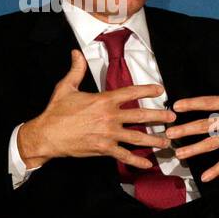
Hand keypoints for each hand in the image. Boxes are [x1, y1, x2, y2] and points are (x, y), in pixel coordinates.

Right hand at [18, 49, 174, 168]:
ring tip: (167, 141)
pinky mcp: (104, 149)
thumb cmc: (56, 111)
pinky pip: (124, 155)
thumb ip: (76, 70)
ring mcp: (108, 134)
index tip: (160, 90)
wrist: (46, 135)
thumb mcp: (66, 87)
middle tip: (172, 117)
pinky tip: (148, 164)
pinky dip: (137, 161)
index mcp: (103, 100)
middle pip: (141, 116)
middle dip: (159, 117)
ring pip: (137, 137)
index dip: (147, 90)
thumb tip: (76, 52)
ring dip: (154, 140)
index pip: (130, 92)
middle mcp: (109, 117)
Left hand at [166, 38, 218, 182]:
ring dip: (193, 149)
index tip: (176, 105)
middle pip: (204, 125)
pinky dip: (217, 170)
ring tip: (178, 153)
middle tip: (169, 133)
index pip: (209, 102)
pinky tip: (205, 177)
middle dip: (185, 129)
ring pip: (211, 144)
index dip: (191, 103)